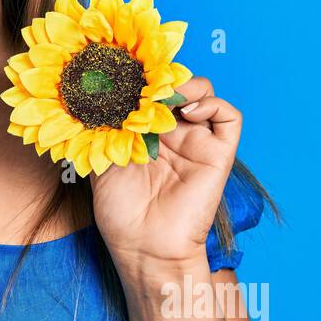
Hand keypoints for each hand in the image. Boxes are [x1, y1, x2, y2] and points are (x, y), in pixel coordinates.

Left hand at [91, 76, 241, 274]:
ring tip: (165, 96)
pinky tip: (187, 112)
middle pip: (177, 85)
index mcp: (146, 131)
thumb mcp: (100, 160)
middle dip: (161, 77)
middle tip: (144, 81)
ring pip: (205, 93)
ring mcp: (197, 141)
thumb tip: (90, 97)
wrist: (144, 247)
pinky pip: (229, 117)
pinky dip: (213, 103)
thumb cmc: (120, 211)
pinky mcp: (218, 154)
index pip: (151, 90)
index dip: (142, 77)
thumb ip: (101, 129)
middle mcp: (173, 132)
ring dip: (188, 84)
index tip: (124, 73)